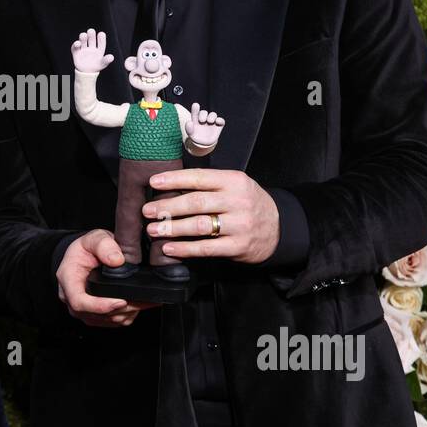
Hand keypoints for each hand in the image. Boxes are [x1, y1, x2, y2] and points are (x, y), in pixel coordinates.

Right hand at [55, 229, 158, 327]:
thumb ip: (104, 244)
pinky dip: (128, 314)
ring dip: (129, 312)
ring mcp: (84, 310)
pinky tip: (137, 302)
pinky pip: (114, 322)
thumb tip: (116, 260)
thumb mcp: (93, 238)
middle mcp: (72, 299)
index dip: (100, 306)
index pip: (79, 302)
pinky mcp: (96, 316)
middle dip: (123, 308)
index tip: (120, 301)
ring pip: (108, 320)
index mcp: (68, 280)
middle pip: (98, 314)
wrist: (83, 257)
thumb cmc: (85, 250)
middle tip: (144, 299)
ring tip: (145, 299)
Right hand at [71, 28, 114, 73]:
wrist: (86, 73)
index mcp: (99, 49)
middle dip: (91, 34)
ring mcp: (83, 49)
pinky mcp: (76, 53)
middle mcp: (91, 47)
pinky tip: (78, 43)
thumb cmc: (96, 66)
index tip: (101, 34)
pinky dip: (76, 44)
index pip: (100, 42)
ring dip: (83, 37)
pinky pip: (75, 47)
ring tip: (84, 35)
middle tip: (91, 31)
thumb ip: (106, 60)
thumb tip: (111, 57)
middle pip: (91, 39)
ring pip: (83, 41)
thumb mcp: (102, 64)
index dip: (101, 38)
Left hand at [144, 169, 279, 262]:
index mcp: (234, 181)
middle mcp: (238, 201)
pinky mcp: (238, 246)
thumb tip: (170, 187)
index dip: (174, 180)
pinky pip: (207, 248)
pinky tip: (169, 248)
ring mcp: (239, 224)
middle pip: (196, 202)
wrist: (279, 228)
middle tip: (148, 211)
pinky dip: (185, 249)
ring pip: (200, 225)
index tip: (154, 182)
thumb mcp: (235, 186)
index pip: (199, 178)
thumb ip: (209, 185)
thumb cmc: (247, 204)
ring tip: (153, 229)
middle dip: (168, 207)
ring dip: (173, 228)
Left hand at [186, 102, 224, 148]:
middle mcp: (204, 119)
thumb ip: (188, 129)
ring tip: (209, 121)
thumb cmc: (196, 137)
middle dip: (203, 114)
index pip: (195, 112)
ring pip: (213, 114)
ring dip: (211, 116)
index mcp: (196, 119)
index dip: (195, 108)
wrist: (203, 144)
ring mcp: (211, 121)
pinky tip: (217, 121)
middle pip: (204, 112)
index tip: (195, 105)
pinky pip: (221, 121)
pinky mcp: (218, 125)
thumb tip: (189, 122)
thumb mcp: (190, 134)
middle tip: (201, 120)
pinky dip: (220, 120)